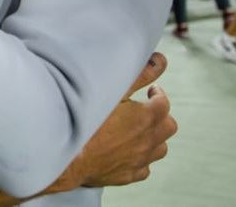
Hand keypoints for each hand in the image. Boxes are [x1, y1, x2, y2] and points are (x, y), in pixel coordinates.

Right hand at [58, 53, 176, 189]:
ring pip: (160, 149)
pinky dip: (141, 158)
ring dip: (154, 138)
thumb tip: (160, 60)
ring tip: (139, 130)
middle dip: (160, 116)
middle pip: (169, 126)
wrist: (66, 156)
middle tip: (145, 109)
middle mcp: (148, 140)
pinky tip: (128, 152)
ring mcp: (139, 160)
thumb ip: (140, 74)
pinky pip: (144, 168)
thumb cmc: (86, 121)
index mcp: (146, 117)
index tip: (150, 91)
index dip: (158, 94)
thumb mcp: (113, 91)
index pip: (164, 103)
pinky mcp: (128, 175)